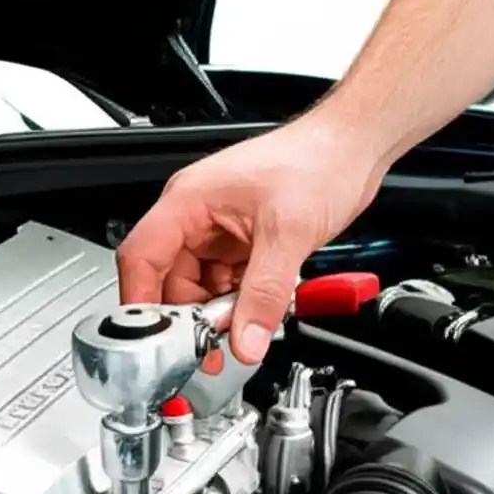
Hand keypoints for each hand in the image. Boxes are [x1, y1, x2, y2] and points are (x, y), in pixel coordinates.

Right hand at [116, 117, 386, 363]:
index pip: (141, 257)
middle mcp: (195, 214)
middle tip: (211, 346)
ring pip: (198, 284)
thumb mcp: (288, 234)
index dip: (140, 301)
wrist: (352, 147)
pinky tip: (259, 306)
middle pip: (168, 278)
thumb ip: (264, 295)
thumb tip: (246, 342)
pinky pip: (225, 280)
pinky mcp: (240, 239)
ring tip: (245, 326)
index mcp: (188, 200)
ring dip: (218, 310)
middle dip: (189, 315)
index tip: (154, 339)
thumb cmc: (317, 160)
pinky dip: (239, 300)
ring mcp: (216, 227)